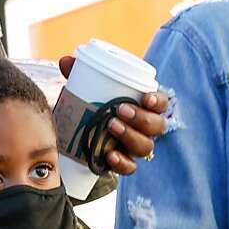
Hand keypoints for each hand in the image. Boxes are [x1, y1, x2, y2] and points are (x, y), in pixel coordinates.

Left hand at [58, 55, 167, 174]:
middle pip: (156, 126)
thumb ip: (79, 73)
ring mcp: (136, 146)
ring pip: (146, 146)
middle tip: (120, 110)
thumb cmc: (94, 104)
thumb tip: (66, 61)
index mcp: (144, 106)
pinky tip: (110, 156)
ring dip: (130, 136)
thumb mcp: (88, 87)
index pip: (162, 103)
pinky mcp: (124, 162)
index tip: (146, 97)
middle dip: (141, 118)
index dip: (158, 101)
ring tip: (111, 126)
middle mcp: (146, 128)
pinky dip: (122, 163)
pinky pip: (130, 167)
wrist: (83, 134)